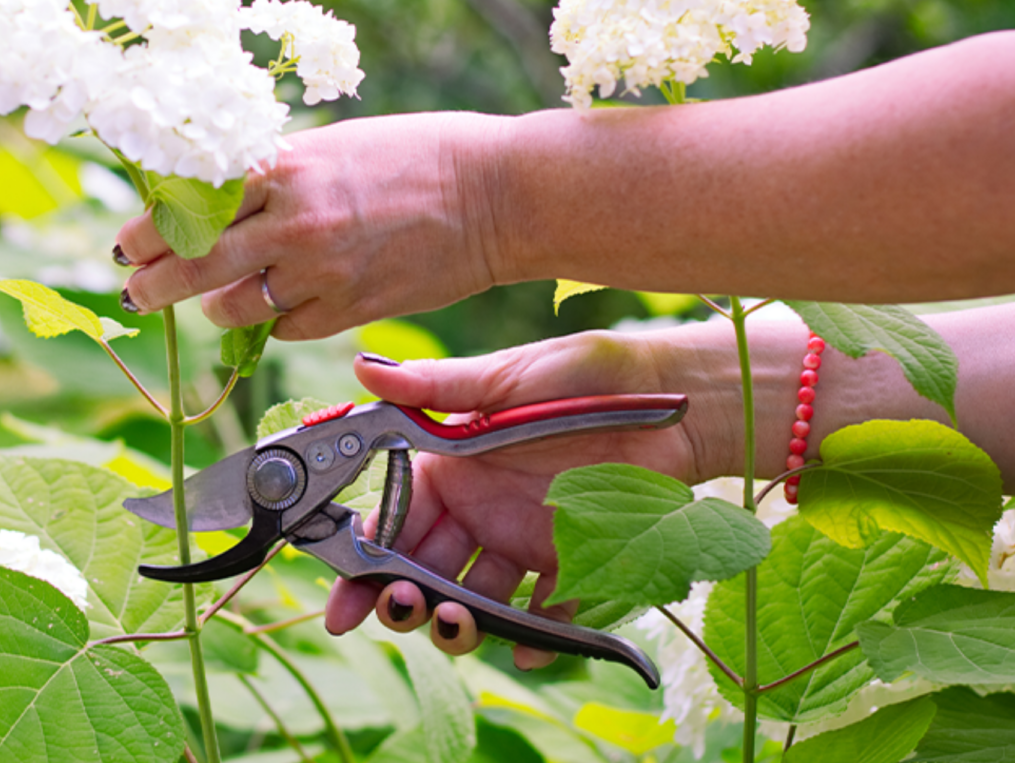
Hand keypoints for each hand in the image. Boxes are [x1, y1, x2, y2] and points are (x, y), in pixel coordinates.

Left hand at [114, 112, 510, 339]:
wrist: (496, 194)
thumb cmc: (417, 156)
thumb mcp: (332, 148)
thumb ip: (274, 176)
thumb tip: (217, 201)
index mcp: (284, 166)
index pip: (189, 202)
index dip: (147, 227)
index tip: (128, 242)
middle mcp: (293, 220)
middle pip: (192, 263)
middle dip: (152, 284)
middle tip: (135, 290)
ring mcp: (319, 270)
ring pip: (231, 307)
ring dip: (215, 306)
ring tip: (217, 299)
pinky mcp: (348, 309)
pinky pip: (284, 328)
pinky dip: (275, 321)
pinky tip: (284, 304)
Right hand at [324, 330, 720, 667]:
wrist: (672, 398)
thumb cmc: (584, 377)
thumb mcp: (504, 380)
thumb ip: (434, 388)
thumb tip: (362, 367)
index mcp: (453, 466)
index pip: (393, 519)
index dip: (363, 559)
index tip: (342, 597)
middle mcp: (481, 509)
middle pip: (425, 569)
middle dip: (403, 599)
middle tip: (402, 610)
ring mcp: (524, 541)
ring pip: (475, 598)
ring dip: (457, 621)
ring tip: (458, 622)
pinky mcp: (573, 566)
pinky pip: (546, 615)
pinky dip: (533, 640)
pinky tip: (524, 648)